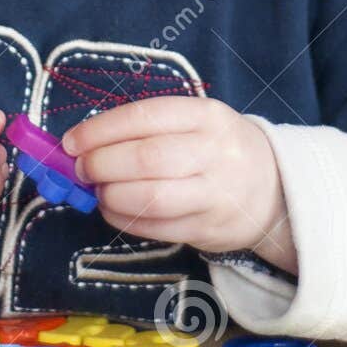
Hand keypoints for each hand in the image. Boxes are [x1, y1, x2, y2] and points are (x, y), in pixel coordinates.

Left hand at [61, 96, 295, 269]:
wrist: (274, 190)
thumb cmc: (217, 150)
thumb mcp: (196, 123)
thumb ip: (147, 128)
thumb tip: (84, 143)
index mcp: (207, 116)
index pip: (145, 117)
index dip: (101, 130)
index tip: (72, 142)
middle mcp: (215, 152)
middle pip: (146, 159)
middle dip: (102, 164)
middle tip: (83, 169)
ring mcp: (215, 194)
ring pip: (151, 198)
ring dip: (111, 195)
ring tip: (99, 191)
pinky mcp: (209, 229)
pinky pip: (156, 228)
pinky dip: (123, 220)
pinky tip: (113, 210)